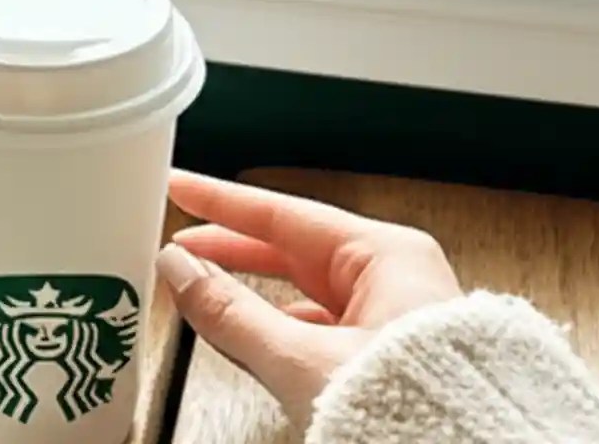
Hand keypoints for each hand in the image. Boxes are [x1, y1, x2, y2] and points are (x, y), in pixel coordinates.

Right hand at [156, 170, 461, 425]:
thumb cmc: (418, 412)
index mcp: (388, 258)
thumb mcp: (301, 360)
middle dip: (231, 250)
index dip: (223, 202)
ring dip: (251, 296)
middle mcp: (397, 280)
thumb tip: (183, 274)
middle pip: (292, 251)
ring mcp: (393, 321)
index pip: (284, 214)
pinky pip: (319, 330)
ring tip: (202, 296)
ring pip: (304, 294)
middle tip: (180, 243)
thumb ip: (232, 314)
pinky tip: (248, 341)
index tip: (184, 187)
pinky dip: (277, 332)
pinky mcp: (387, 359)